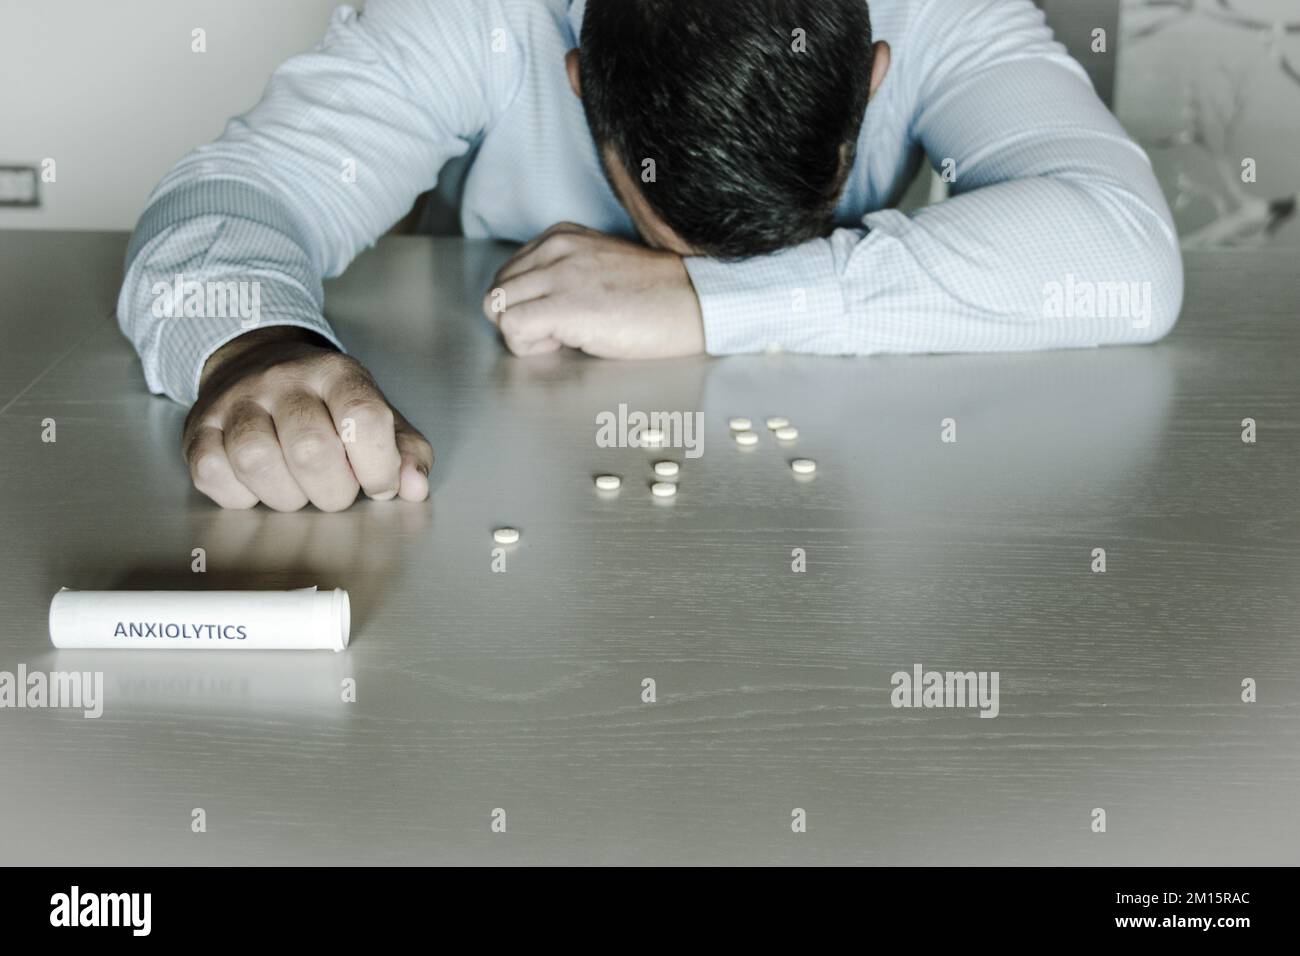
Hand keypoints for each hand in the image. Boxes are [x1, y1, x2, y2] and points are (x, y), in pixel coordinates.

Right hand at [182, 327, 432, 511]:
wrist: (257, 361)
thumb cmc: (326, 402)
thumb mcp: (378, 414)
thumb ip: (406, 450)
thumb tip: (415, 487)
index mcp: (337, 373)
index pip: (364, 418)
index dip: (378, 467)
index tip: (379, 484)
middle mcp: (283, 380)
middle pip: (310, 449)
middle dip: (334, 491)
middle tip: (338, 490)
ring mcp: (236, 401)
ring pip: (256, 460)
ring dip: (286, 496)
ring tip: (300, 489)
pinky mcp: (198, 426)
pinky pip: (212, 472)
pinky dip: (240, 495)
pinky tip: (260, 486)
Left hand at [483, 223, 705, 357]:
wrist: (693, 304)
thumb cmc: (656, 296)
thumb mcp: (599, 269)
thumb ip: (562, 276)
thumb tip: (535, 307)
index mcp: (561, 237)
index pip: (509, 274)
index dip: (526, 304)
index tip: (560, 316)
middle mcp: (555, 249)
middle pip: (496, 291)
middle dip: (519, 318)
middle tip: (559, 332)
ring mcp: (558, 274)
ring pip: (496, 307)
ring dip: (523, 332)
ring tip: (563, 337)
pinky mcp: (565, 305)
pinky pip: (511, 327)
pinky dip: (529, 344)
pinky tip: (564, 344)